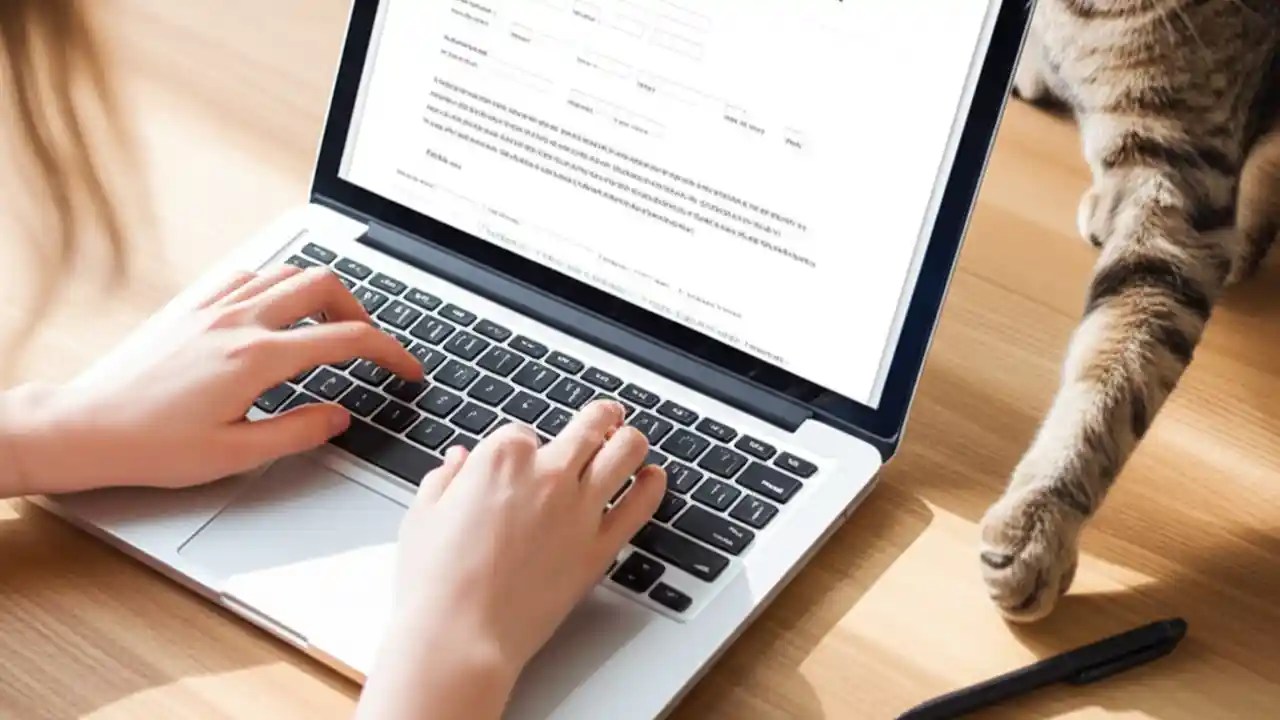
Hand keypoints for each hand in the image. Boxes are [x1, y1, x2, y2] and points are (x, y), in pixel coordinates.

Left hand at [0, 265, 421, 495]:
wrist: (85, 428)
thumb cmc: (153, 446)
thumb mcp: (237, 454)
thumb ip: (299, 431)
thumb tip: (341, 416)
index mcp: (257, 358)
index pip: (347, 339)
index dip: (391, 352)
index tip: (407, 369)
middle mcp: (239, 321)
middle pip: (325, 285)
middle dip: (363, 310)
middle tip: (370, 344)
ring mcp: (214, 307)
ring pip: (289, 272)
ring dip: (323, 294)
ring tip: (330, 327)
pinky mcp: (192, 307)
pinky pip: (250, 276)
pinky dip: (279, 286)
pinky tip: (278, 314)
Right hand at [356, 400, 665, 719]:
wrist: (460, 636)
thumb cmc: (435, 582)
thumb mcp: (423, 516)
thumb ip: (445, 479)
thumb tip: (458, 461)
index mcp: (501, 457)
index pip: (525, 431)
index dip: (523, 445)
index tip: (523, 458)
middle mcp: (547, 474)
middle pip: (590, 425)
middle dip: (601, 418)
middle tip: (606, 418)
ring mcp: (579, 509)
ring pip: (627, 451)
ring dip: (631, 440)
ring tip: (630, 441)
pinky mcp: (599, 547)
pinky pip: (641, 506)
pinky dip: (653, 487)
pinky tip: (653, 479)